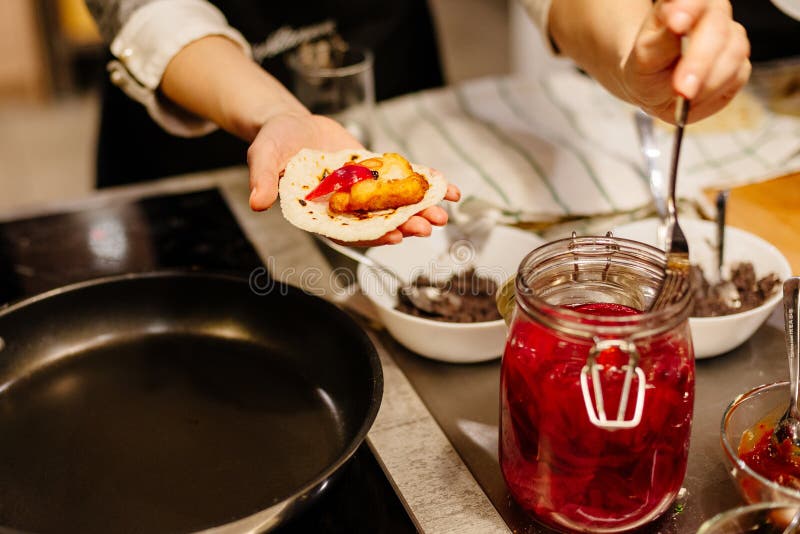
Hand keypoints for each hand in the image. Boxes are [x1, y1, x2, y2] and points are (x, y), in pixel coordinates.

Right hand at [247, 112, 460, 244]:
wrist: (290, 123)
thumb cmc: (274, 143)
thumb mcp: (263, 157)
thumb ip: (264, 180)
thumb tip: (257, 203)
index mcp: (321, 213)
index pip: (349, 230)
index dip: (372, 235)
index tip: (394, 235)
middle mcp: (346, 207)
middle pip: (379, 221)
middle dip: (405, 224)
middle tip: (428, 225)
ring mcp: (364, 191)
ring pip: (396, 205)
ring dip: (420, 209)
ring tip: (443, 213)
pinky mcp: (376, 173)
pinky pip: (403, 181)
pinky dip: (426, 184)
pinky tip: (449, 188)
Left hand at [621, 0, 750, 122]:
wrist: (655, 90)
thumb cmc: (648, 68)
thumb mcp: (644, 57)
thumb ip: (661, 39)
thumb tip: (677, 21)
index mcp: (685, 3)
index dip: (690, 7)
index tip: (677, 23)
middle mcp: (713, 13)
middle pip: (717, 29)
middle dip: (699, 61)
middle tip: (682, 88)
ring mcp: (732, 36)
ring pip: (733, 53)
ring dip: (707, 82)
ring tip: (684, 96)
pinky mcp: (740, 62)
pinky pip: (737, 76)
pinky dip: (714, 92)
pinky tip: (695, 98)